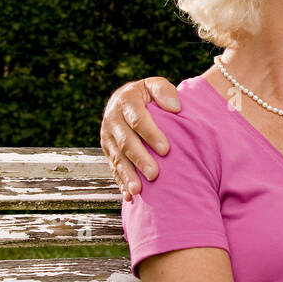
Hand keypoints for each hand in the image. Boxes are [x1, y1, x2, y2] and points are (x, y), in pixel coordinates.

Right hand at [99, 77, 179, 199]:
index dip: (151, 134)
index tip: (166, 149)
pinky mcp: (108, 151)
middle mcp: (112, 119)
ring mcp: (108, 137)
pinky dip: (121, 182)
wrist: (129, 101)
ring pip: (117, 158)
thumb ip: (164, 91)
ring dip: (127, 175)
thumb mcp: (155, 85)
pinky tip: (129, 196)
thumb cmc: (150, 96)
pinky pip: (113, 168)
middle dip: (139, 159)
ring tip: (138, 190)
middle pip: (125, 142)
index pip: (137, 119)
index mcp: (125, 100)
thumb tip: (174, 107)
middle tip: (154, 174)